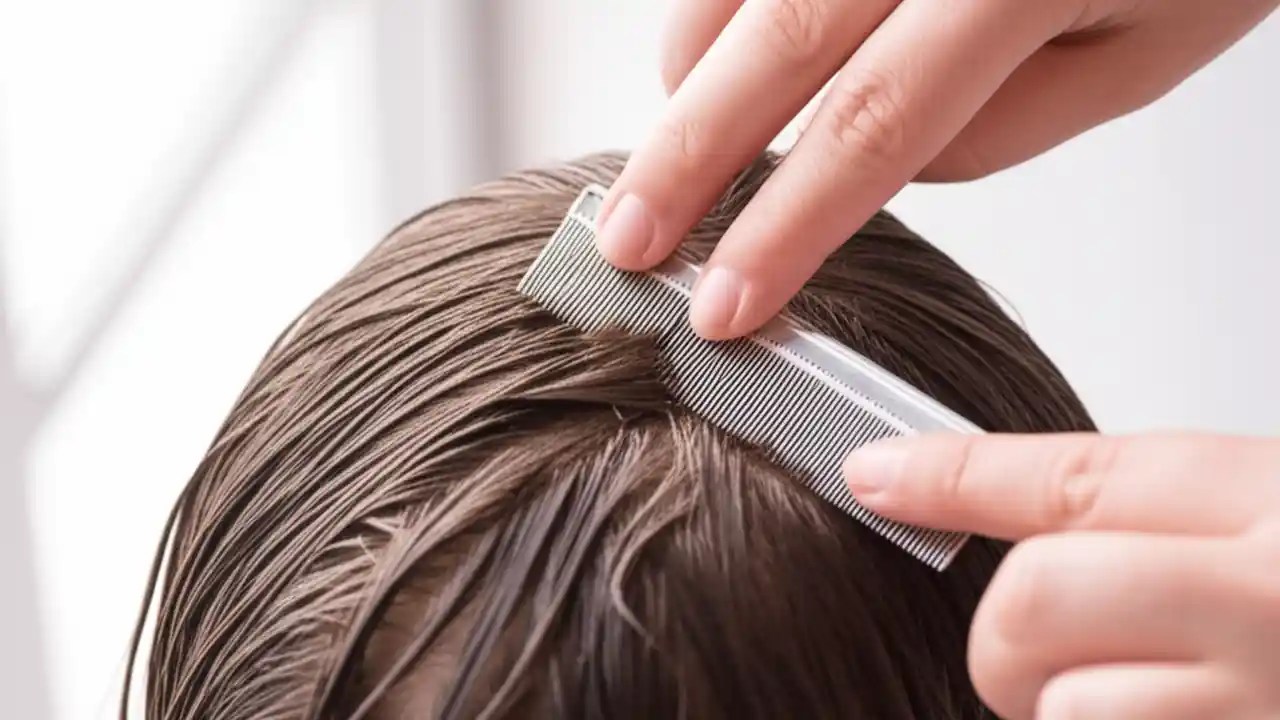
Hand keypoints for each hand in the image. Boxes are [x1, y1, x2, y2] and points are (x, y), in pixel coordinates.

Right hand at [597, 0, 1277, 338]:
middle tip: (625, 248)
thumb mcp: (1136, 55)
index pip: (872, 126)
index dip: (785, 227)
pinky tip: (720, 60)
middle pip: (774, 47)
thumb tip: (859, 167)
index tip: (725, 306)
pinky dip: (716, 16)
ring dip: (692, 80)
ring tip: (678, 157)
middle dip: (684, 159)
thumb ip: (991, 130)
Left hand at [843, 433, 1279, 719]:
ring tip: (1154, 705)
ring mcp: (1262, 706)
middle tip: (1035, 655)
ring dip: (1073, 718)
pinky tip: (1184, 719)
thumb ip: (1169, 527)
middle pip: (1034, 603)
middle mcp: (1275, 606)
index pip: (1076, 479)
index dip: (952, 474)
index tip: (873, 474)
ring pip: (1069, 713)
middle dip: (1007, 641)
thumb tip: (1023, 530)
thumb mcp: (1277, 521)